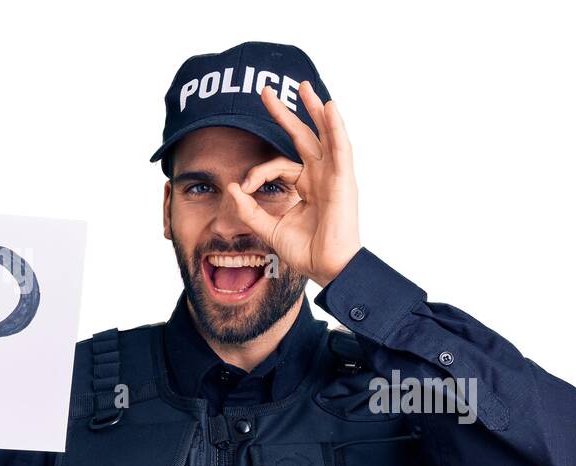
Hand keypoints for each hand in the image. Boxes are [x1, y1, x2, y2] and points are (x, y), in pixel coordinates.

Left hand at [226, 81, 360, 287]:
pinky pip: (340, 148)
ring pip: (324, 135)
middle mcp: (321, 177)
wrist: (329, 268)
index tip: (243, 188)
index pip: (278, 165)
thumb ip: (250, 209)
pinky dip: (336, 127)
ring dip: (314, 109)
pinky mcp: (344, 180)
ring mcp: (334, 176)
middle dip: (286, 113)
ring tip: (304, 87)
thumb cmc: (308, 252)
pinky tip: (329, 108)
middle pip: (303, 137)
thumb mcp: (270, 228)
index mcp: (307, 187)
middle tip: (267, 91)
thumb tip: (231, 187)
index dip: (257, 172)